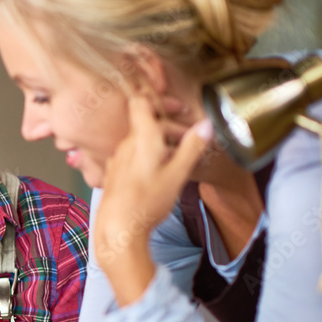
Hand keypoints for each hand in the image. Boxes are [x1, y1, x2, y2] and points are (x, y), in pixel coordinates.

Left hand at [95, 94, 212, 304]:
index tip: (167, 91)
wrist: (118, 230)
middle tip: (187, 134)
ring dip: (158, 142)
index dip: (152, 92)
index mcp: (141, 138)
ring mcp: (117, 159)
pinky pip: (131, 156)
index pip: (140, 101)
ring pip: (138, 140)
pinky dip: (146, 156)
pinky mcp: (114, 173)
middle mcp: (125, 144)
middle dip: (167, 124)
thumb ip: (192, 147)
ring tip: (177, 156)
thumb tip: (207, 124)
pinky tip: (157, 171)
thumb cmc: (146, 203)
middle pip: (145, 123)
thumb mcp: (177, 174)